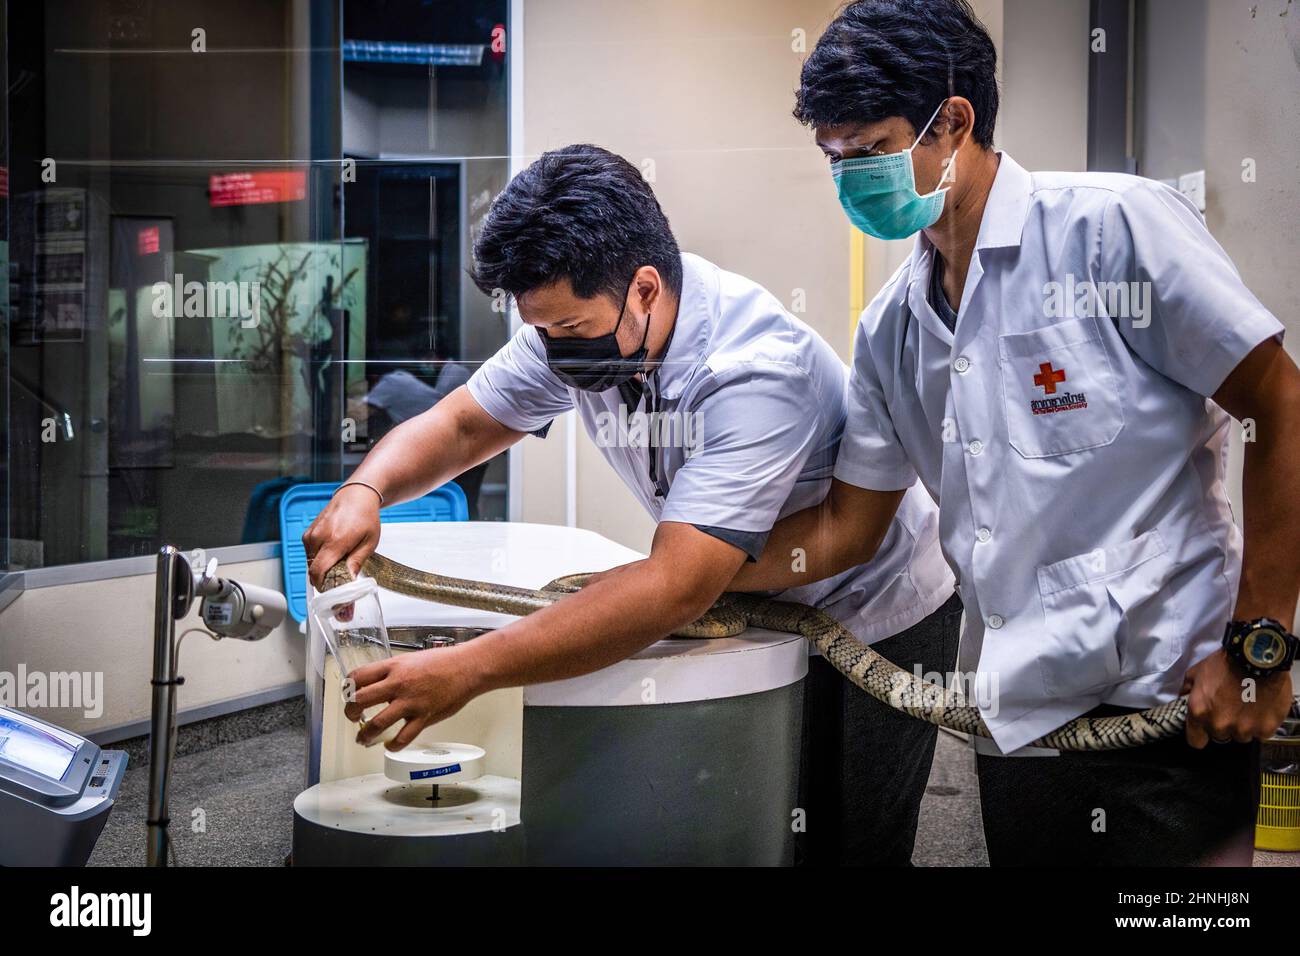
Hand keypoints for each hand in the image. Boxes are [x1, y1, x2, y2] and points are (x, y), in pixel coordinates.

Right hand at [304, 484, 382, 587]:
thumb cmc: (365, 517)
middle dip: (325, 583)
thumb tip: (349, 581)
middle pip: (313, 571)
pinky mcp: (307, 534)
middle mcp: (319, 537)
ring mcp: (311, 535)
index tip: (333, 595)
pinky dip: (319, 560)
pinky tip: (333, 556)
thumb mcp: (369, 542)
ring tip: (339, 567)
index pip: (319, 572)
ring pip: (311, 564)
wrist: (356, 496)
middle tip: (340, 588)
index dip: (324, 587)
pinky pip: (309, 555)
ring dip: (322, 571)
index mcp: (335, 540)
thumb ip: (356, 562)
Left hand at [344, 647, 482, 749]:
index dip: (348, 688)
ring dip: (365, 734)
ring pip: (377, 723)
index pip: (358, 676)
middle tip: (352, 717)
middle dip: (350, 712)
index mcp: (393, 667)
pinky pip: (403, 737)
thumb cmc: (443, 662)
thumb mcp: (411, 660)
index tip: (350, 695)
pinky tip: (390, 744)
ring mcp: (410, 702)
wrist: (467, 668)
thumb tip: (380, 685)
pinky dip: (393, 745)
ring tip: (363, 738)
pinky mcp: (424, 716)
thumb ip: (394, 673)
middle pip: (360, 700)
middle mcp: (398, 684)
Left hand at [1182, 648, 1292, 748]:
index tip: (1206, 729)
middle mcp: (1219, 724)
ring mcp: (1244, 729)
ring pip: (1242, 736)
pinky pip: (1261, 733)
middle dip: (1224, 725)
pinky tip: (1262, 708)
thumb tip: (1181, 700)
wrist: (1257, 657)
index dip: (1201, 735)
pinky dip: (1262, 724)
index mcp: (1199, 712)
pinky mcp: (1266, 729)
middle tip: (1231, 707)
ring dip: (1244, 725)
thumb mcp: (1196, 672)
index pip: (1196, 741)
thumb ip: (1186, 691)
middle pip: (1220, 736)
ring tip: (1248, 705)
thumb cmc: (1225, 663)